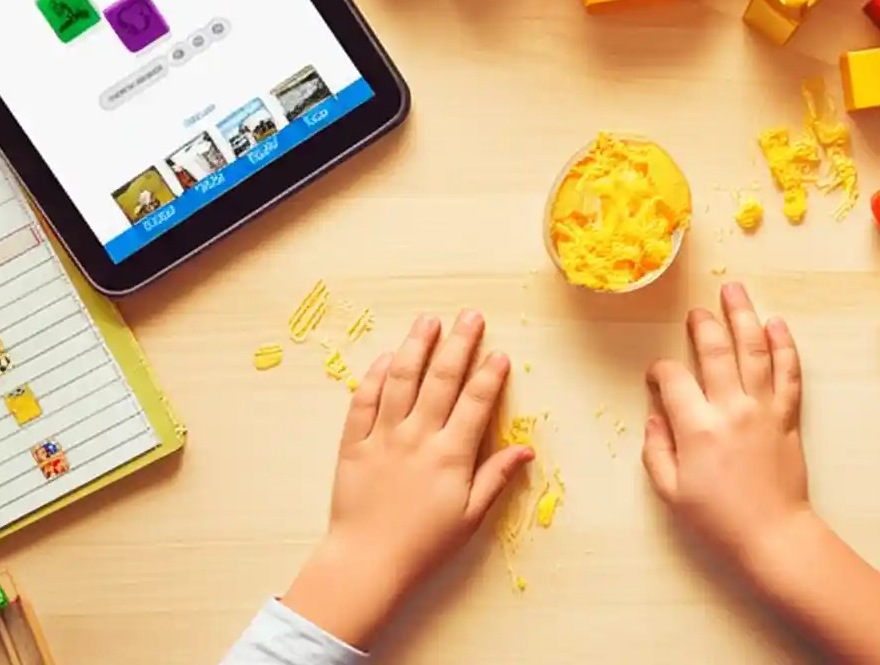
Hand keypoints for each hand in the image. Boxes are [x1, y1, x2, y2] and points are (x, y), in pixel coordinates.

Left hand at [283, 311, 533, 648]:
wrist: (366, 562)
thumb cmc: (423, 545)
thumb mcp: (470, 517)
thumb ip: (496, 477)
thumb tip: (526, 450)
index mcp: (450, 456)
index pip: (475, 403)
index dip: (490, 375)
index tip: (500, 353)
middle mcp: (417, 438)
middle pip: (441, 379)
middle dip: (459, 344)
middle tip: (470, 316)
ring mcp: (382, 437)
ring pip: (401, 379)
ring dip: (417, 346)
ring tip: (429, 321)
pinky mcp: (353, 443)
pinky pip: (364, 400)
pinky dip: (376, 375)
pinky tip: (389, 357)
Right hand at [642, 282, 808, 571]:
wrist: (773, 535)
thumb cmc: (719, 519)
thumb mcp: (671, 492)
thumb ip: (656, 450)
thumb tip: (655, 416)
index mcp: (696, 429)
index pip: (673, 380)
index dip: (660, 370)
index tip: (657, 375)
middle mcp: (730, 410)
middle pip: (714, 351)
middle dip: (703, 325)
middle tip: (696, 311)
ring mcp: (763, 410)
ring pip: (753, 351)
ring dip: (743, 316)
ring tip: (734, 290)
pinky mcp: (787, 416)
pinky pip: (788, 373)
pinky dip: (783, 345)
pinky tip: (776, 325)